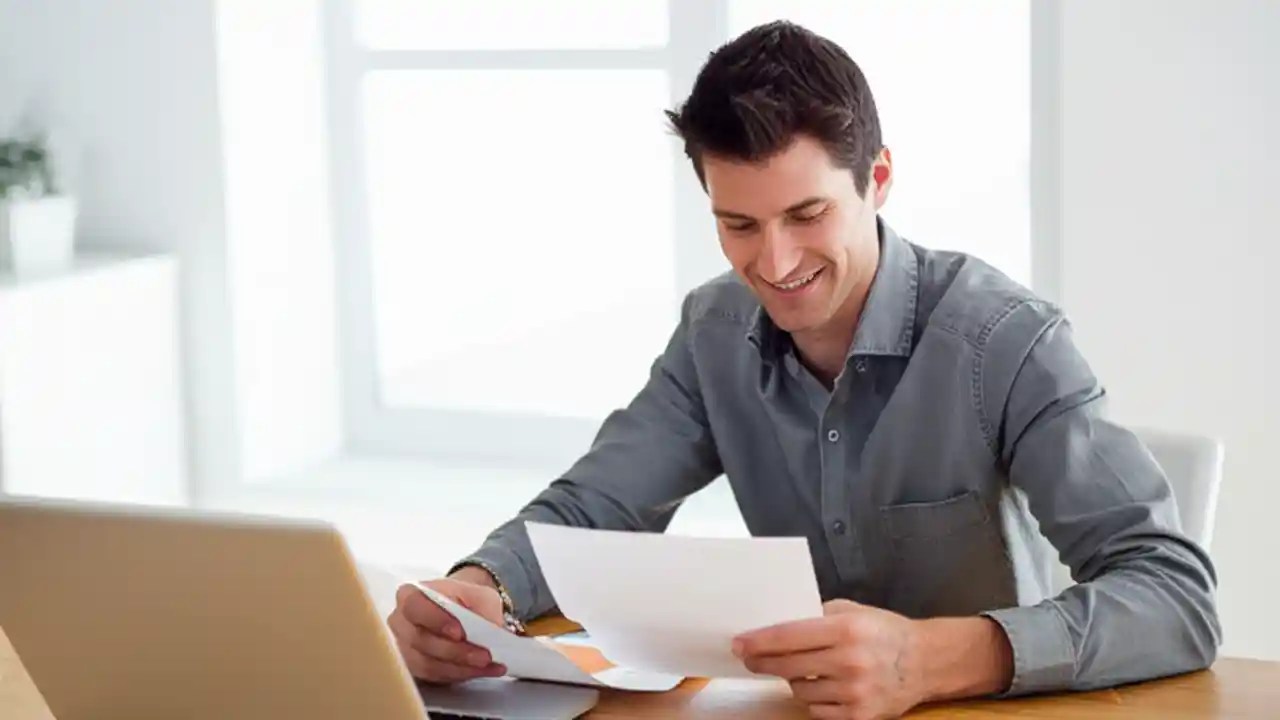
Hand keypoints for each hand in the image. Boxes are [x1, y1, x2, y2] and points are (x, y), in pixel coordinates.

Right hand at [387, 575, 508, 683]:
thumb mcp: (480, 594)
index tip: (460, 632)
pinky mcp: (413, 669)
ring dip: (460, 667)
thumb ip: (482, 607)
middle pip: (420, 640)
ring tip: (487, 666)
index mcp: (409, 595)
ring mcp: (403, 648)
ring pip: (427, 664)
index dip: (435, 620)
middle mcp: (400, 622)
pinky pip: (433, 677)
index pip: (413, 606)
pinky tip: (482, 671)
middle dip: (455, 651)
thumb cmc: (466, 600)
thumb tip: (488, 630)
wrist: (464, 611)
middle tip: (485, 656)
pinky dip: (460, 675)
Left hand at [733, 599, 925, 719]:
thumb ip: (816, 615)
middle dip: (762, 662)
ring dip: (794, 680)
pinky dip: (813, 698)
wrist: (925, 662)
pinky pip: (816, 710)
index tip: (738, 644)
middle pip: (787, 666)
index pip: (788, 636)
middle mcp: (849, 662)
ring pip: (799, 690)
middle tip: (749, 659)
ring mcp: (854, 692)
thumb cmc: (884, 631)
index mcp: (845, 629)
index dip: (758, 642)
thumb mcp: (852, 611)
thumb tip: (775, 626)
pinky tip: (823, 686)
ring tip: (804, 669)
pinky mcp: (859, 716)